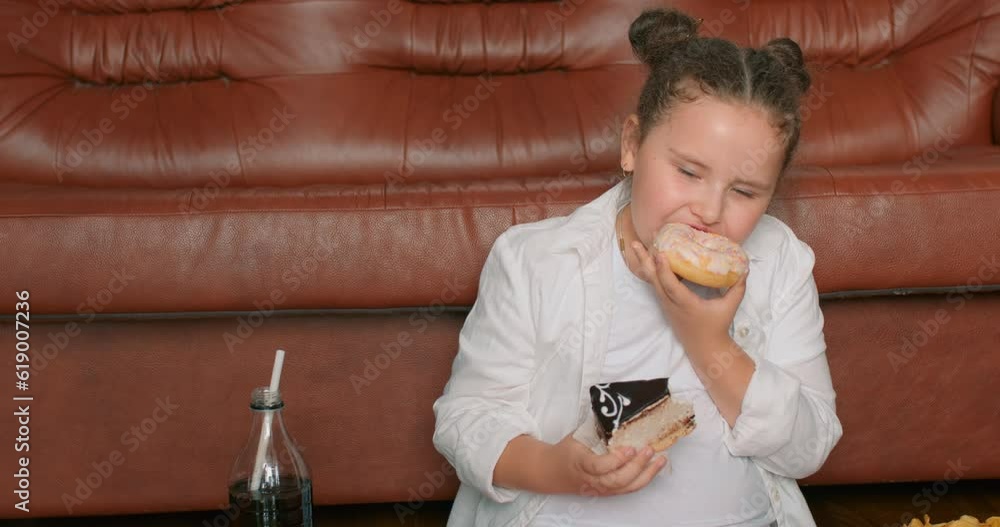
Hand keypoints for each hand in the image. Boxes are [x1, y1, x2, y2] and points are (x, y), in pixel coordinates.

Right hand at [545, 434, 667, 496]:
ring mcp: (600, 489)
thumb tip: (615, 409)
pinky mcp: (607, 493)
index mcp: (580, 463)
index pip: (598, 467)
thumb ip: (596, 426)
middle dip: (636, 466)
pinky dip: (643, 479)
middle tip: (648, 450)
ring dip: (645, 474)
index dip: (616, 460)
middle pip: (616, 480)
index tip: (630, 448)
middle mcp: (590, 480)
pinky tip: (654, 468)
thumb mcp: (576, 435)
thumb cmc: (566, 451)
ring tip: (660, 460)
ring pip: (625, 488)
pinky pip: (627, 490)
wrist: (552, 472)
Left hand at [630, 241, 747, 350]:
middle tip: (635, 244)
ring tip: (637, 248)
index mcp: (686, 304)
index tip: (660, 253)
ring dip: (645, 264)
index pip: (671, 286)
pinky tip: (651, 260)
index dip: (664, 270)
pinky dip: (652, 272)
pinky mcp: (665, 305)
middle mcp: (671, 304)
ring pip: (652, 282)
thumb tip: (745, 269)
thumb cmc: (717, 327)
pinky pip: (656, 286)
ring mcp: (666, 305)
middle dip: (645, 261)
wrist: (704, 347)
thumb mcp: (729, 308)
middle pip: (654, 281)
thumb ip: (737, 289)